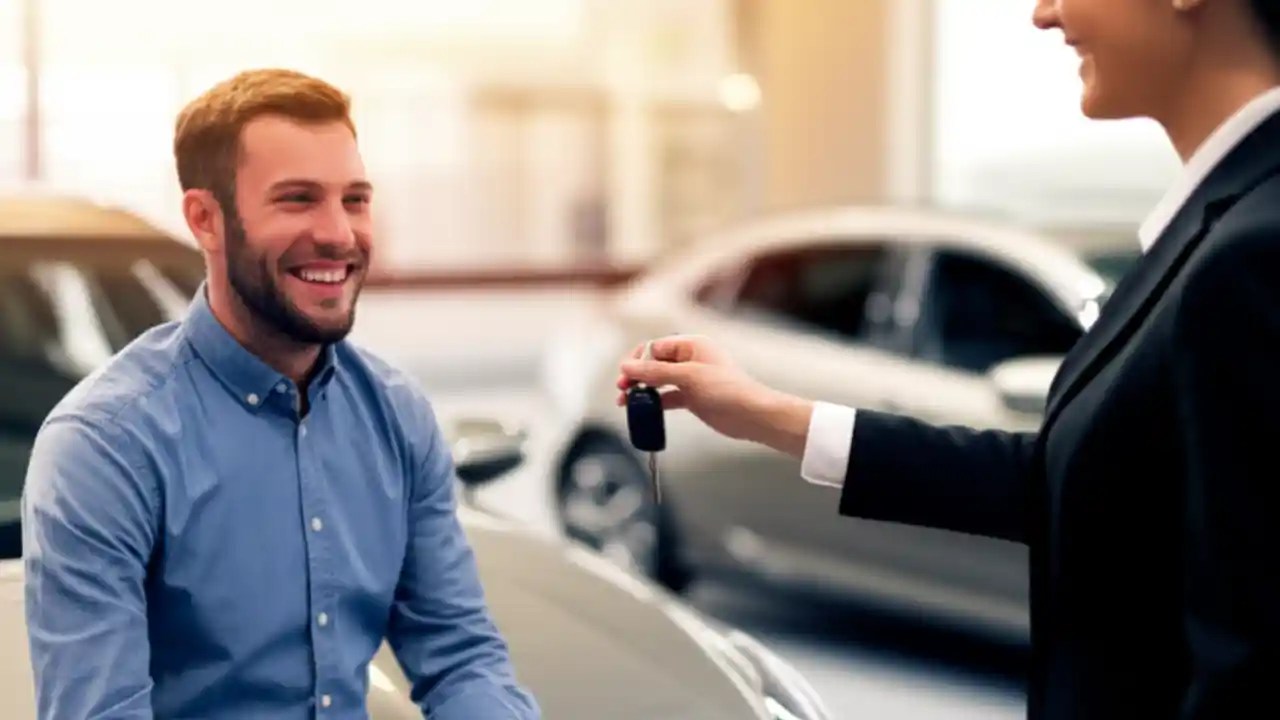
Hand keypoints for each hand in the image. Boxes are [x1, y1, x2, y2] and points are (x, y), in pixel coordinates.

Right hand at [615, 335, 813, 456]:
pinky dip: (654, 402)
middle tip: (622, 389)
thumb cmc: (728, 390)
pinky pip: (667, 396)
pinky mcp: (692, 397)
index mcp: (692, 345)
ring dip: (642, 390)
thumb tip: (627, 367)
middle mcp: (690, 359)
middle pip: (654, 363)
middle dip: (636, 375)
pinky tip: (643, 410)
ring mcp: (691, 379)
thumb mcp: (688, 377)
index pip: (656, 347)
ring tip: (625, 401)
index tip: (625, 375)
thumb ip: (655, 372)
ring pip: (658, 381)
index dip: (638, 360)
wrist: (751, 415)